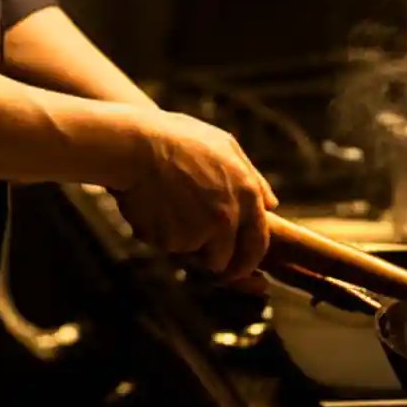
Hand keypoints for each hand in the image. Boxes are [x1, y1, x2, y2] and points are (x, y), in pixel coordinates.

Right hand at [115, 111, 278, 282]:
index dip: (247, 260)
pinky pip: (166, 246)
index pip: (258, 243)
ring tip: (167, 207)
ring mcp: (199, 231)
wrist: (134, 146)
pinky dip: (159, 234)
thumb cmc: (178, 139)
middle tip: (198, 254)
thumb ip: (252, 179)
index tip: (237, 267)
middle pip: (225, 260)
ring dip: (182, 241)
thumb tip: (272, 205)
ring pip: (192, 252)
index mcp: (246, 195)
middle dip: (214, 262)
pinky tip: (151, 207)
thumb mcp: (225, 146)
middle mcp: (227, 217)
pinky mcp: (172, 241)